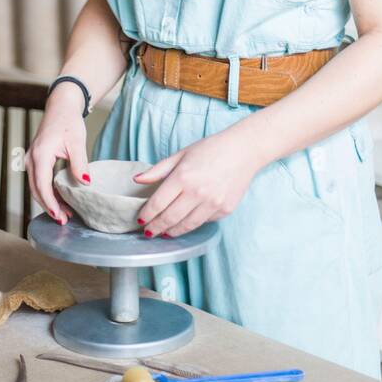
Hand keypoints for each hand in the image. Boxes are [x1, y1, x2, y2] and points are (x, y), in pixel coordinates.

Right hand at [25, 83, 90, 224]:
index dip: (51, 203)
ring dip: (48, 200)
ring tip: (65, 213)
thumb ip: (79, 163)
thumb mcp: (77, 142)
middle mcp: (31, 158)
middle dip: (49, 206)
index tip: (60, 217)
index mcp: (40, 155)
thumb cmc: (68, 121)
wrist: (61, 106)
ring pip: (36, 187)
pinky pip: (39, 180)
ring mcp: (31, 159)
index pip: (42, 186)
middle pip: (36, 190)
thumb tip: (85, 184)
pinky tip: (60, 199)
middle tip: (64, 221)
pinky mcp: (36, 160)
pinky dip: (48, 192)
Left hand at [132, 131, 258, 237]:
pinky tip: (186, 221)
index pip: (158, 203)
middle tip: (148, 232)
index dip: (147, 214)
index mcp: (183, 177)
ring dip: (172, 231)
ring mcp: (212, 204)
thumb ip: (158, 170)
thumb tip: (137, 180)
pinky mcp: (224, 210)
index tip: (141, 219)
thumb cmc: (211, 149)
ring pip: (186, 225)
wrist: (244, 151)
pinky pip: (204, 222)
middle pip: (169, 218)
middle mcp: (197, 193)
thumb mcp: (181, 154)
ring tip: (164, 232)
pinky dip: (193, 223)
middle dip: (156, 228)